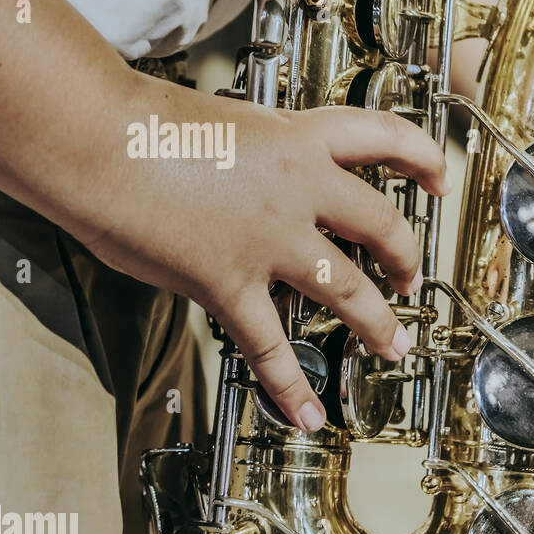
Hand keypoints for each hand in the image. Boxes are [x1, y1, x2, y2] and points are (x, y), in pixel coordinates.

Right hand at [0, 0, 449, 433]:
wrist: (92, 135)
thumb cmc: (138, 121)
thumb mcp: (223, 123)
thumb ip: (255, 155)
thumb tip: (254, 179)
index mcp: (298, 138)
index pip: (383, 137)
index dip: (423, 158)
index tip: (442, 177)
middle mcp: (299, 187)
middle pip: (382, 224)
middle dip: (407, 255)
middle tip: (412, 275)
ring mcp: (270, 239)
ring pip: (348, 289)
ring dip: (379, 322)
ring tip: (396, 342)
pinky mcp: (229, 282)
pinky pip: (271, 346)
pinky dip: (292, 386)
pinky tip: (310, 413)